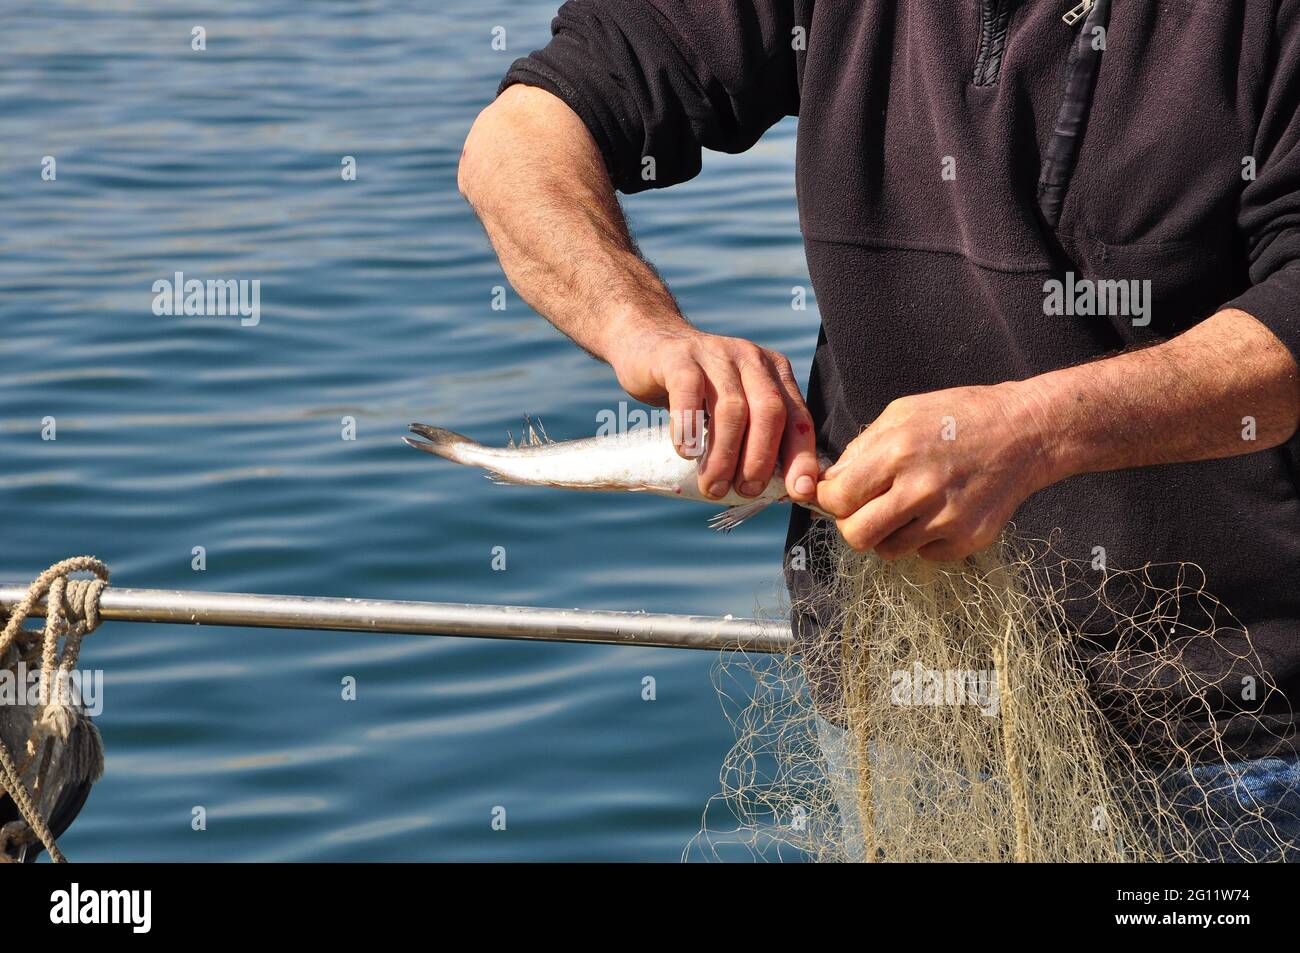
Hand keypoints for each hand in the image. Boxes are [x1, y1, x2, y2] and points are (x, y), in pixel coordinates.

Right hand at [605, 324, 818, 502]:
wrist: (648, 342)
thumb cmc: (696, 390)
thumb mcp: (733, 406)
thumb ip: (754, 436)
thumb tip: (771, 490)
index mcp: (774, 373)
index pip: (797, 418)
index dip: (801, 457)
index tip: (798, 491)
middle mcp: (751, 359)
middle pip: (769, 412)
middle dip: (760, 459)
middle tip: (745, 490)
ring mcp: (715, 354)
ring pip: (731, 409)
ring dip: (724, 455)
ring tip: (713, 485)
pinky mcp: (679, 358)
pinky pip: (689, 394)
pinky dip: (689, 429)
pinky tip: (685, 453)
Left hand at [815, 382, 1057, 560]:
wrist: (1025, 433)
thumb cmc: (958, 417)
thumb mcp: (902, 413)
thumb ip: (860, 449)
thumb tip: (827, 482)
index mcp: (896, 453)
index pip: (837, 499)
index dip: (828, 500)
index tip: (835, 496)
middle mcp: (920, 489)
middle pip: (856, 536)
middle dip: (852, 525)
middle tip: (864, 510)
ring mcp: (946, 518)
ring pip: (888, 550)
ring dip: (888, 533)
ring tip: (906, 507)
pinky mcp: (968, 538)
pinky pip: (924, 555)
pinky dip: (922, 540)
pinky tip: (937, 512)